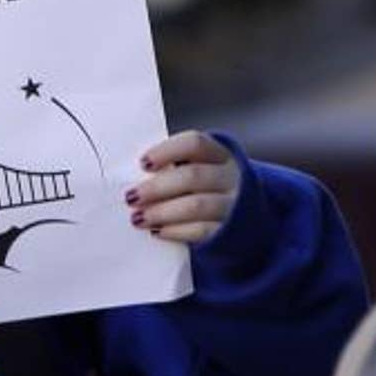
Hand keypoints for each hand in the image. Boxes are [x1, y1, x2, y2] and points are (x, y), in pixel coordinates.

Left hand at [126, 131, 240, 243]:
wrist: (245, 217)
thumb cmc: (208, 188)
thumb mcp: (201, 169)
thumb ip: (174, 167)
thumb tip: (135, 177)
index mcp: (219, 155)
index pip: (195, 144)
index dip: (167, 151)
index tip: (143, 163)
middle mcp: (228, 177)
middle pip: (192, 176)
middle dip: (157, 187)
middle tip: (131, 197)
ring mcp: (231, 205)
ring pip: (196, 205)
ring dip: (162, 212)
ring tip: (138, 218)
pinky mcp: (228, 231)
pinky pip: (201, 230)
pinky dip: (176, 231)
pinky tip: (157, 231)